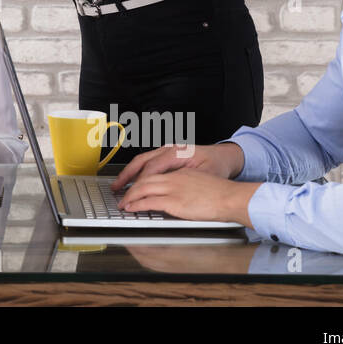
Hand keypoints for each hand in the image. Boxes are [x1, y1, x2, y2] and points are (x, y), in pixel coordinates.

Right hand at [113, 142, 244, 191]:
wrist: (226, 156)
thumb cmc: (218, 165)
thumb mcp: (205, 175)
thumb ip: (185, 181)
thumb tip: (168, 189)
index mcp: (178, 152)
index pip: (152, 168)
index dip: (141, 182)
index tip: (133, 195)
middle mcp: (170, 148)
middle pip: (142, 161)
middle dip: (127, 175)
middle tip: (116, 188)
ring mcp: (167, 150)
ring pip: (142, 159)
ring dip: (129, 172)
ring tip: (119, 184)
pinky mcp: (168, 154)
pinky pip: (148, 161)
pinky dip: (138, 170)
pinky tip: (133, 179)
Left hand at [116, 168, 260, 226]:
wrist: (232, 197)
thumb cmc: (222, 193)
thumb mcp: (201, 182)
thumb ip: (186, 184)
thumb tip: (179, 193)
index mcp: (180, 171)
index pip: (154, 171)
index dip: (140, 177)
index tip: (133, 183)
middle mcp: (174, 177)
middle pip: (144, 177)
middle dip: (129, 185)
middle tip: (120, 191)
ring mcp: (173, 188)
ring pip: (143, 188)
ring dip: (129, 196)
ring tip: (123, 202)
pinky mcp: (174, 201)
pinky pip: (149, 201)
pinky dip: (136, 204)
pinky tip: (131, 208)